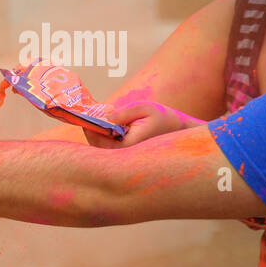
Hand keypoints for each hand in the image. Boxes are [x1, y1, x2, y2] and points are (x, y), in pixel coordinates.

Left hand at [84, 100, 204, 148]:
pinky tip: (108, 126)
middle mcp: (125, 157)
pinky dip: (105, 138)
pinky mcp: (127, 156)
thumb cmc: (164, 118)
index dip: (89, 129)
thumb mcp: (145, 108)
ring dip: (97, 135)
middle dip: (91, 132)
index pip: (98, 141)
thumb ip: (124, 112)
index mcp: (128, 146)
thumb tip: (104, 116)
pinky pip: (109, 149)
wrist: (180, 132)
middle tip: (88, 117)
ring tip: (99, 119)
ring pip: (101, 149)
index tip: (84, 117)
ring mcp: (125, 158)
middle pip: (96, 147)